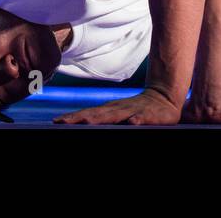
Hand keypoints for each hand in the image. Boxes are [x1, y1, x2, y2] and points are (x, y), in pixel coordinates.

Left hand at [53, 89, 181, 125]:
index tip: (56, 121)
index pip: (88, 113)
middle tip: (63, 122)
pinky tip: (132, 123)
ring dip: (100, 118)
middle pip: (96, 114)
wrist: (164, 97)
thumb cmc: (137, 110)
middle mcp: (118, 109)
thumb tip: (81, 122)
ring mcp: (133, 111)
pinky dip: (137, 120)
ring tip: (86, 122)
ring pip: (115, 115)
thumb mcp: (118, 114)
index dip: (72, 117)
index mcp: (110, 109)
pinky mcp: (149, 115)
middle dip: (79, 118)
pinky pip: (142, 118)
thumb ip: (103, 119)